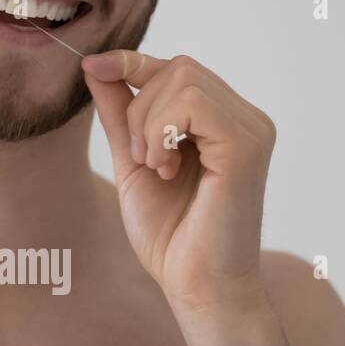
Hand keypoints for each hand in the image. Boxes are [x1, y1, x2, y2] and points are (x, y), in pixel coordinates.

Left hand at [83, 50, 276, 314]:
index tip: (93, 65)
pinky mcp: (246, 146)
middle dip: (139, 106)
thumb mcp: (131, 158)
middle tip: (140, 156)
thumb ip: (120, 111)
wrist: (193, 284)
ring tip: (154, 166)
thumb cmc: (169, 232)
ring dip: (147, 122)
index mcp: (224, 120)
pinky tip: (164, 169)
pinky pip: (192, 104)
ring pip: (183, 79)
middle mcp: (246, 119)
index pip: (177, 67)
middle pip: (178, 67)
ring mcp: (251, 130)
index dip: (132, 61)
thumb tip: (95, 63)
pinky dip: (161, 132)